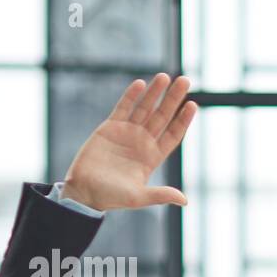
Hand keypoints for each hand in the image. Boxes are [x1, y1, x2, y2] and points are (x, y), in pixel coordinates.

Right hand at [60, 73, 197, 210]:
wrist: (83, 191)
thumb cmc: (111, 197)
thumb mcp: (138, 197)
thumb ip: (161, 195)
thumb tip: (185, 200)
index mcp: (153, 157)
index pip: (172, 134)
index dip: (183, 120)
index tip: (193, 104)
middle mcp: (143, 142)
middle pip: (162, 116)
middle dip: (173, 98)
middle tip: (185, 80)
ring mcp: (127, 133)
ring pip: (144, 108)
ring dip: (154, 92)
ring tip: (165, 76)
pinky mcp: (109, 127)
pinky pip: (123, 108)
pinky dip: (131, 97)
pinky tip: (141, 84)